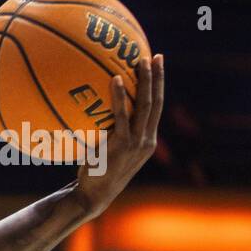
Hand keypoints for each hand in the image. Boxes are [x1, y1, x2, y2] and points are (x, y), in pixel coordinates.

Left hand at [75, 54, 164, 214]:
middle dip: (158, 77)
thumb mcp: (108, 152)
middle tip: (155, 56)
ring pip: (145, 105)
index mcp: (147, 140)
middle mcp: (146, 139)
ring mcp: (137, 142)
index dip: (159, 86)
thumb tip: (92, 112)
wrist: (93, 195)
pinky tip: (114, 79)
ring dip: (146, 81)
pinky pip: (122, 116)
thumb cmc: (95, 173)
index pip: (156, 107)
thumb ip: (109, 134)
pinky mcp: (122, 145)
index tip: (157, 66)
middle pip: (156, 102)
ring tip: (140, 60)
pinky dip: (119, 96)